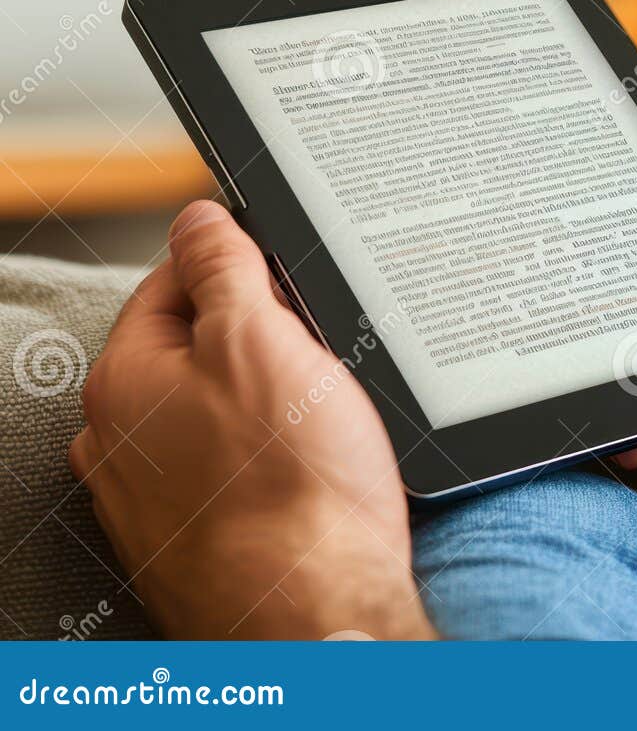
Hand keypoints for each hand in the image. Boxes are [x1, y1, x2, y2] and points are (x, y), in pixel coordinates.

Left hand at [70, 201, 433, 639]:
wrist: (314, 615)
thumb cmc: (293, 485)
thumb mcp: (261, 340)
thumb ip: (223, 267)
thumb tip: (198, 217)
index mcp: (124, 379)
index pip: (174, 283)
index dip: (241, 267)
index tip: (291, 275)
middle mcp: (118, 443)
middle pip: (194, 353)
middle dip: (258, 343)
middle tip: (321, 356)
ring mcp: (151, 503)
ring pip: (211, 420)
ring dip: (263, 409)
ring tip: (322, 424)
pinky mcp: (192, 547)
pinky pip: (228, 478)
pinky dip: (266, 467)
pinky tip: (307, 477)